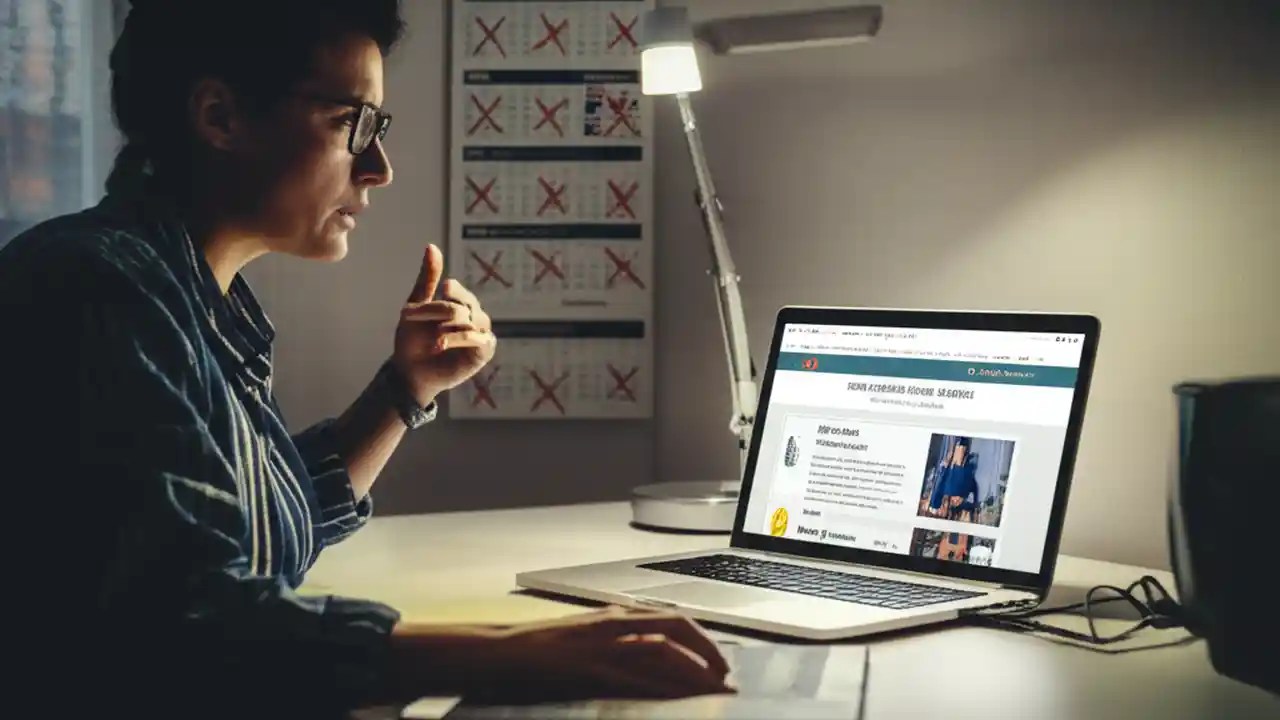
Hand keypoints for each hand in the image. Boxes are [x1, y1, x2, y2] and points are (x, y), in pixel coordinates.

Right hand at [389, 606, 735, 703]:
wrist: (499, 651)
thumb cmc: (541, 650)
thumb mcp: (587, 639)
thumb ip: (619, 643)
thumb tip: (656, 658)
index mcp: (616, 615)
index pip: (672, 618)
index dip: (703, 638)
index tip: (721, 661)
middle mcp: (614, 623)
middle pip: (675, 627)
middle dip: (708, 651)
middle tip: (728, 677)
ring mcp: (601, 643)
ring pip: (660, 650)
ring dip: (693, 670)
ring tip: (713, 690)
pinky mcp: (587, 667)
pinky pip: (633, 676)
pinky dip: (660, 686)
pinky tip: (677, 698)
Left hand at [393, 244, 495, 404]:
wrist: (410, 371)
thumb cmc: (413, 340)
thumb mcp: (415, 306)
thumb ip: (427, 279)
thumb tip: (432, 246)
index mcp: (459, 303)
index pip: (456, 291)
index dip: (442, 296)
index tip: (426, 302)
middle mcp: (473, 316)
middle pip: (462, 306)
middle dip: (438, 314)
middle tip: (418, 324)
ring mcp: (480, 334)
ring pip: (471, 321)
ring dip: (449, 328)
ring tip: (434, 339)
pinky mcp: (483, 352)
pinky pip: (480, 339)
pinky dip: (460, 339)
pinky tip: (442, 343)